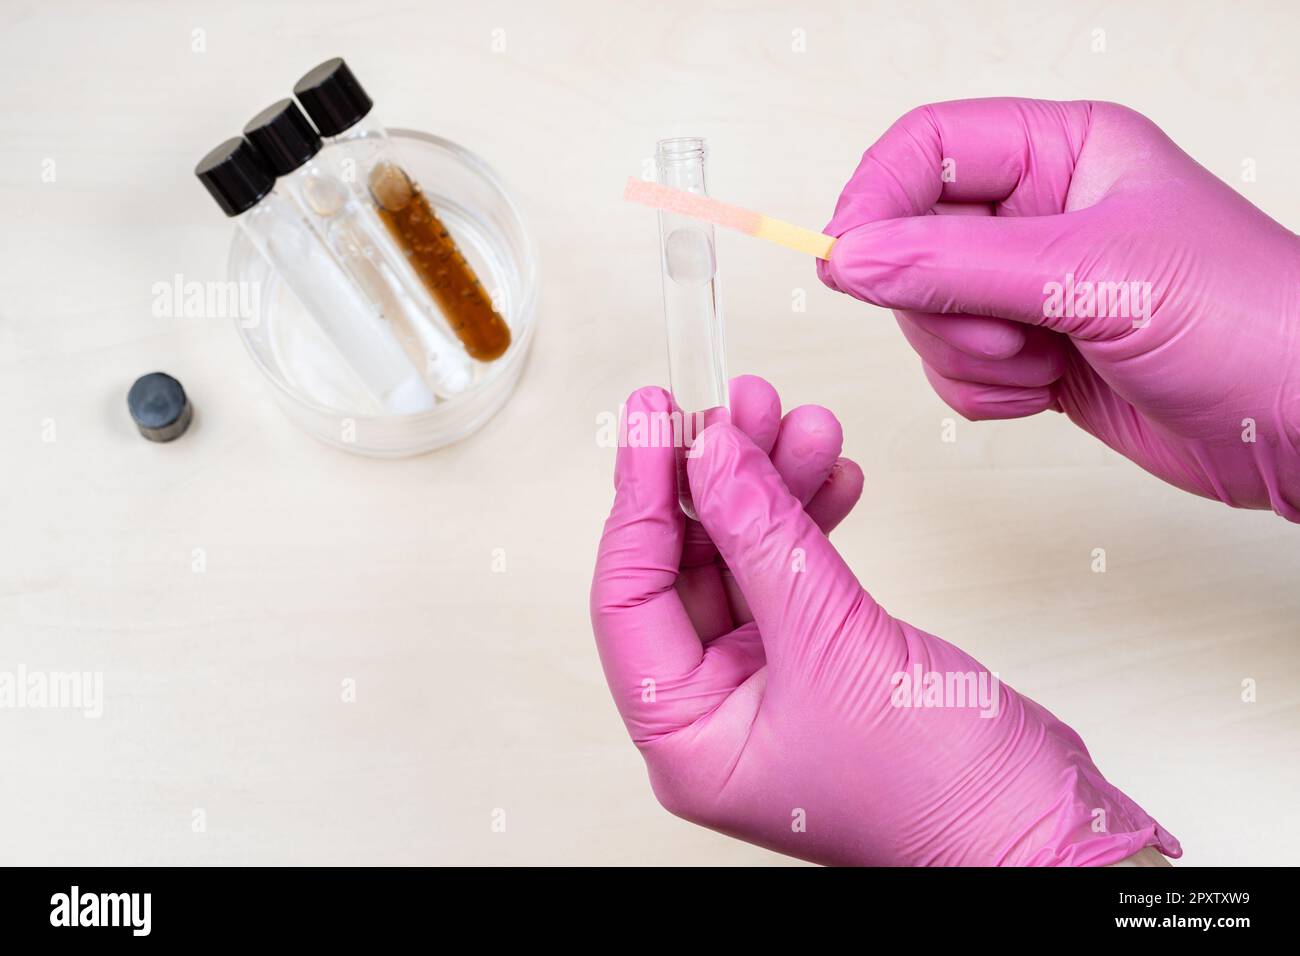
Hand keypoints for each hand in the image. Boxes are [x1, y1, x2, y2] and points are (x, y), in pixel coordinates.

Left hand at [591, 377, 1178, 864]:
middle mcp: (715, 712)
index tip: (652, 416)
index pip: (630, 594)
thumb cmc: (941, 793)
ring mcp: (768, 683)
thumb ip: (766, 539)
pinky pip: (795, 573)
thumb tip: (711, 455)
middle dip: (719, 476)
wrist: (1044, 831)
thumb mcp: (836, 645)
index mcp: (686, 737)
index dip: (640, 496)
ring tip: (802, 424)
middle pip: (687, 565)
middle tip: (741, 403)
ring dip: (773, 486)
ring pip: (746, 558)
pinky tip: (833, 478)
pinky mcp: (820, 661)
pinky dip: (813, 521)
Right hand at [818, 98, 1299, 519]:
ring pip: (925, 313)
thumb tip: (850, 257)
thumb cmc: (1250, 320)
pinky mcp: (1034, 352)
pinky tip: (1048, 391)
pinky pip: (954, 369)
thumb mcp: (1094, 273)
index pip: (928, 148)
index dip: (876, 200)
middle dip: (939, 302)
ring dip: (968, 355)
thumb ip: (958, 264)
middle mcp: (1041, 213)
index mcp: (1064, 152)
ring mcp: (1033, 286)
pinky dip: (985, 392)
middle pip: (911, 239)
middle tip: (1003, 329)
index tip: (848, 262)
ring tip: (1044, 361)